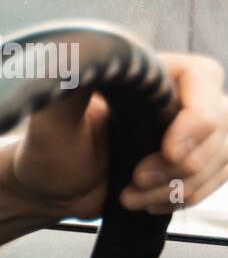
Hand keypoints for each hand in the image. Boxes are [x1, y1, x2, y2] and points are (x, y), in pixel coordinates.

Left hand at [9, 52, 227, 218]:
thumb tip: (78, 56)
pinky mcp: (188, 161)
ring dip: (180, 186)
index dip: (198, 117)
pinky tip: (145, 201)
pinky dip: (183, 197)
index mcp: (145, 75)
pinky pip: (214, 178)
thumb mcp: (51, 122)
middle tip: (136, 178)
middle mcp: (172, 97)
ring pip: (221, 156)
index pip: (203, 77)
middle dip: (182, 163)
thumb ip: (67, 90)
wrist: (50, 191)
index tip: (169, 150)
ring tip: (131, 195)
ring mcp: (186, 130)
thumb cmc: (47, 152)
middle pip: (219, 124)